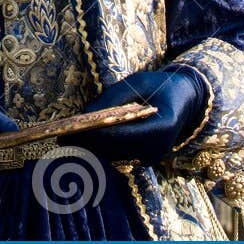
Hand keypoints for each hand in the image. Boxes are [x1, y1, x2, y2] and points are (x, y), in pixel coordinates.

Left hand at [76, 69, 208, 166]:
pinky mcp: (145, 160)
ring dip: (89, 148)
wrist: (184, 100)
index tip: (69, 131)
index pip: (120, 135)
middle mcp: (157, 149)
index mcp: (161, 128)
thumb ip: (113, 98)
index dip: (92, 135)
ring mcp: (151, 158)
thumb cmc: (159, 86)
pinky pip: (118, 156)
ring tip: (66, 138)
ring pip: (113, 157)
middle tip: (60, 136)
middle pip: (113, 150)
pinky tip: (83, 140)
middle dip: (85, 143)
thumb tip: (86, 114)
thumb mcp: (137, 82)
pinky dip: (100, 149)